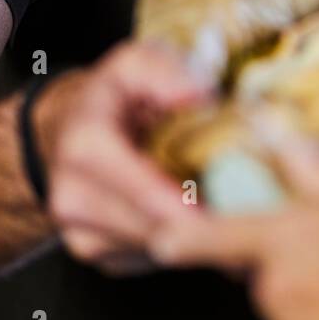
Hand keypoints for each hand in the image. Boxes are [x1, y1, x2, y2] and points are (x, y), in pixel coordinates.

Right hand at [35, 37, 218, 275]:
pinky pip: (149, 257)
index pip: (136, 184)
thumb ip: (163, 71)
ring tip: (239, 217)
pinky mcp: (98, 254)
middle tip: (252, 218)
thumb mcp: (134, 62)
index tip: (219, 210)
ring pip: (154, 248)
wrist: (66, 128)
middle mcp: (72, 197)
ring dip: (197, 239)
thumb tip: (199, 95)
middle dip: (202, 226)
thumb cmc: (112, 95)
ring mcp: (81, 232)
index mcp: (84, 146)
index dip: (179, 200)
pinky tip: (208, 222)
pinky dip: (183, 245)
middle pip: (150, 227)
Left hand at [149, 130, 318, 319]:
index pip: (217, 237)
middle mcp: (277, 290)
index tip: (160, 242)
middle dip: (291, 257)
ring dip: (316, 287)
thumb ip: (309, 164)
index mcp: (279, 242)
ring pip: (292, 301)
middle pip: (265, 270)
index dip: (186, 238)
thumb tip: (274, 131)